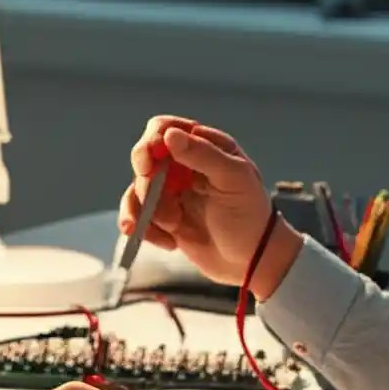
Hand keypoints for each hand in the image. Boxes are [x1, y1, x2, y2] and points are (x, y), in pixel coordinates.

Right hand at [119, 116, 302, 299]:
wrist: (251, 261)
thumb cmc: (250, 215)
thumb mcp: (234, 179)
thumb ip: (204, 155)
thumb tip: (169, 134)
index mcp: (203, 147)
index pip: (163, 129)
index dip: (149, 144)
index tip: (148, 166)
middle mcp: (182, 165)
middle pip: (143, 161)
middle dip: (149, 187)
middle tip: (167, 208)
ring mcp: (170, 192)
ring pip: (137, 191)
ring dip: (147, 212)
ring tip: (174, 227)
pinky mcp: (162, 218)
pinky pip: (137, 216)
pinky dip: (145, 230)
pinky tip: (169, 243)